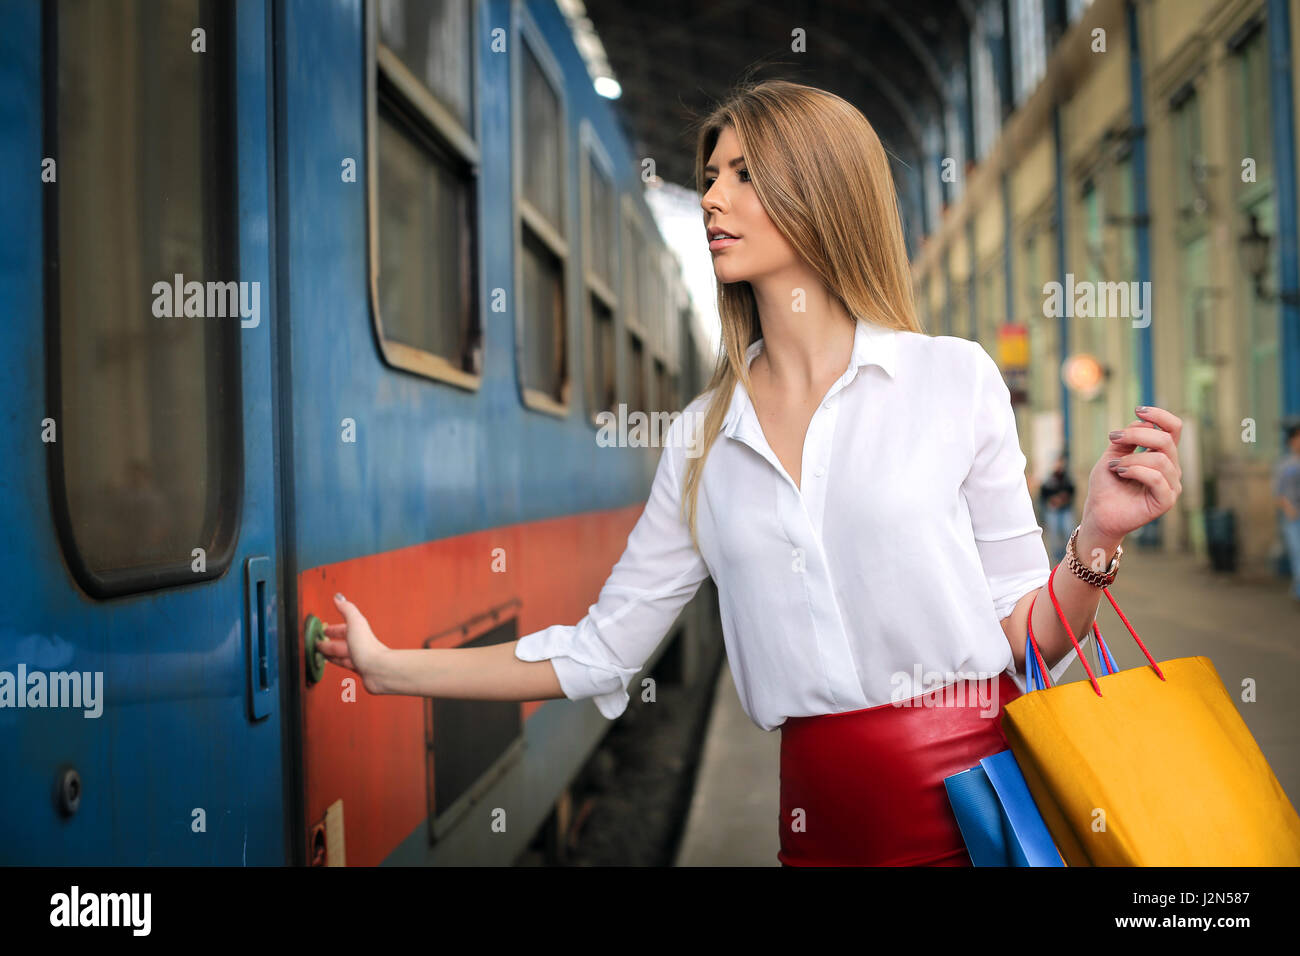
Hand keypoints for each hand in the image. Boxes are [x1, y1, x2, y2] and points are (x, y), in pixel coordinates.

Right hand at [317, 593, 391, 693]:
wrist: (378, 670)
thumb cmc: (368, 648)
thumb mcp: (355, 623)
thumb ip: (347, 609)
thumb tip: (339, 597)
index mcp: (358, 633)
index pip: (343, 630)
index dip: (332, 630)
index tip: (323, 631)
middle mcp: (359, 646)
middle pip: (340, 644)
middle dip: (328, 644)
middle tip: (317, 645)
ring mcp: (359, 659)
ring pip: (341, 656)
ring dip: (330, 655)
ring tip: (320, 656)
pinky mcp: (359, 671)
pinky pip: (344, 666)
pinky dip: (336, 665)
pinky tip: (333, 666)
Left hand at [1080, 405, 1183, 546]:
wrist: (1099, 513)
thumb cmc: (1107, 484)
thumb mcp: (1113, 454)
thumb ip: (1128, 439)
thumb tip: (1144, 422)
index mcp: (1161, 455)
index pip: (1173, 429)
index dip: (1160, 415)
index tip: (1138, 410)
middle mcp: (1171, 468)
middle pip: (1166, 440)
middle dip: (1137, 435)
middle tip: (1113, 438)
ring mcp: (1171, 485)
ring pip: (1160, 459)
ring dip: (1131, 458)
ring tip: (1114, 466)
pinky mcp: (1166, 501)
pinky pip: (1157, 478)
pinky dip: (1136, 471)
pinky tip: (1120, 473)